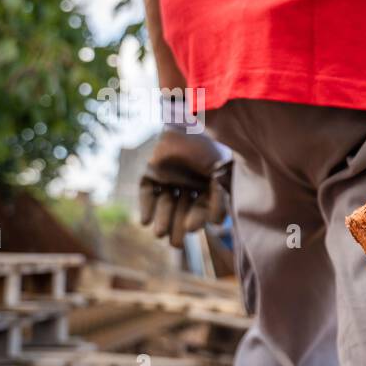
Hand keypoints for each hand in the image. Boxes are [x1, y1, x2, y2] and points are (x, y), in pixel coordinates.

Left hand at [138, 129, 228, 247]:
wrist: (185, 123)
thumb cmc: (208, 148)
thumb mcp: (220, 173)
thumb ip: (220, 198)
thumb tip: (216, 225)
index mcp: (207, 186)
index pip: (202, 209)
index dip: (196, 219)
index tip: (192, 229)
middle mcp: (189, 185)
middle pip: (182, 210)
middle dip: (177, 225)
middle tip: (173, 243)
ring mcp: (170, 178)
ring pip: (165, 203)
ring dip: (162, 219)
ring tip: (159, 233)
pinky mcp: (152, 172)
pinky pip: (147, 191)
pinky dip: (146, 205)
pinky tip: (145, 221)